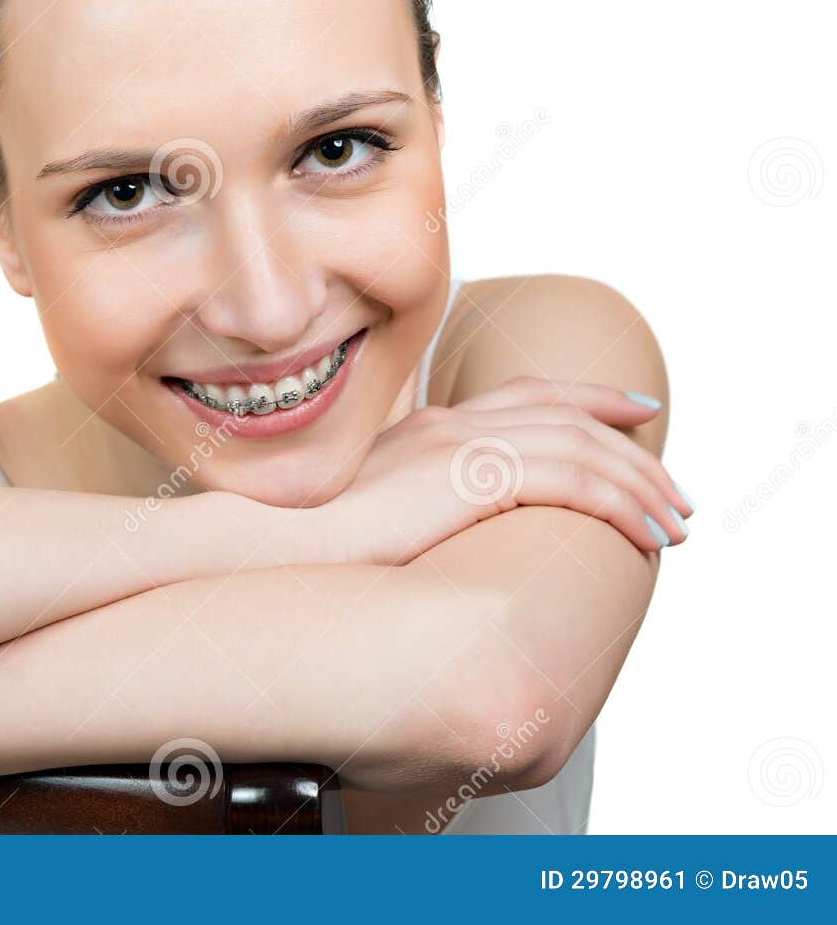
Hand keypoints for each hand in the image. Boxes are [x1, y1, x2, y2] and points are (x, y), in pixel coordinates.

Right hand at [311, 376, 691, 564]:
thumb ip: (412, 507)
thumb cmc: (304, 546)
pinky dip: (621, 505)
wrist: (266, 545)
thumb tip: (437, 537)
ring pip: (582, 448)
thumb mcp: (369, 515)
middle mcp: (449, 424)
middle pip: (569, 416)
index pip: (528, 397)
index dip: (590, 399)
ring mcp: (458, 444)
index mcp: (428, 427)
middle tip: (676, 493)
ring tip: (674, 527)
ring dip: (640, 486)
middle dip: (633, 451)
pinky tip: (644, 539)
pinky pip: (573, 482)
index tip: (636, 413)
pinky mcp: (469, 475)